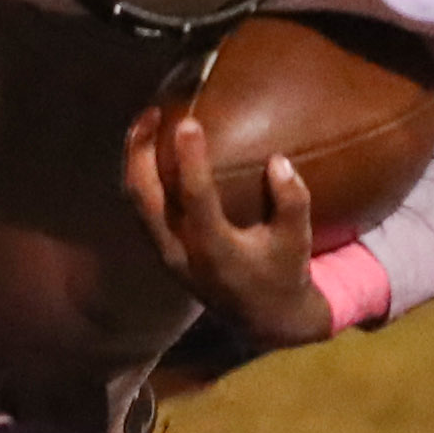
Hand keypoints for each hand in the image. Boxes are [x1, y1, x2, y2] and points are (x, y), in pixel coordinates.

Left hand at [122, 111, 330, 349]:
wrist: (263, 319)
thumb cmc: (284, 274)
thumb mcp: (297, 239)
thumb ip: (292, 200)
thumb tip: (277, 161)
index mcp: (215, 251)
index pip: (195, 199)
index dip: (189, 159)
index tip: (188, 122)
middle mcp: (181, 252)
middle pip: (145, 196)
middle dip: (140, 152)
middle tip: (151, 112)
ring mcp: (166, 254)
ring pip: (136, 201)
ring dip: (135, 160)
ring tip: (145, 123)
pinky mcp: (162, 251)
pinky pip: (141, 208)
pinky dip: (141, 176)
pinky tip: (150, 150)